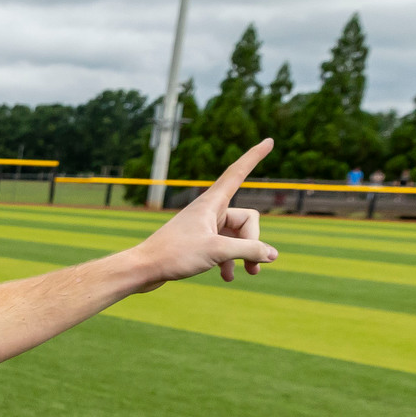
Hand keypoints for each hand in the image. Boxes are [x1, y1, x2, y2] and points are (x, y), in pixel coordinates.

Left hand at [126, 139, 279, 289]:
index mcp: (211, 202)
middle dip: (253, 242)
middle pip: (247, 219)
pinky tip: (228, 277)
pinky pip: (225, 248)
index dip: (254, 157)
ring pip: (238, 236)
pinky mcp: (199, 242)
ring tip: (250, 273)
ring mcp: (204, 227)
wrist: (143, 269)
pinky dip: (229, 262)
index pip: (237, 172)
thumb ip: (249, 250)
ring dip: (245, 255)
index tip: (269, 140)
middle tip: (252, 265)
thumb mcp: (217, 251)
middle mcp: (209, 211)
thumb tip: (272, 254)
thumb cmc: (174, 254)